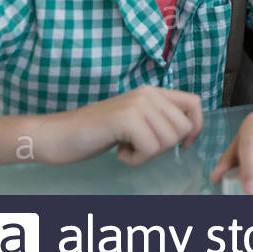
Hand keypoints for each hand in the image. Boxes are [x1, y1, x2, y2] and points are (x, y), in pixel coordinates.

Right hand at [39, 86, 202, 165]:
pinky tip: (118, 152)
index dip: (195, 127)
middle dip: (165, 146)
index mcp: (153, 92)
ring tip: (125, 147)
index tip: (183, 144)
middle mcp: (148, 93)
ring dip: (147, 154)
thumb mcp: (135, 120)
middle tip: (138, 146)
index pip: (195, 103)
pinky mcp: (126, 119)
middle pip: (184, 128)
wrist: (57, 135)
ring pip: (169, 140)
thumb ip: (159, 119)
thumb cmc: (96, 133)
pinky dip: (136, 159)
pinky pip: (150, 149)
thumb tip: (190, 132)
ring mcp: (137, 104)